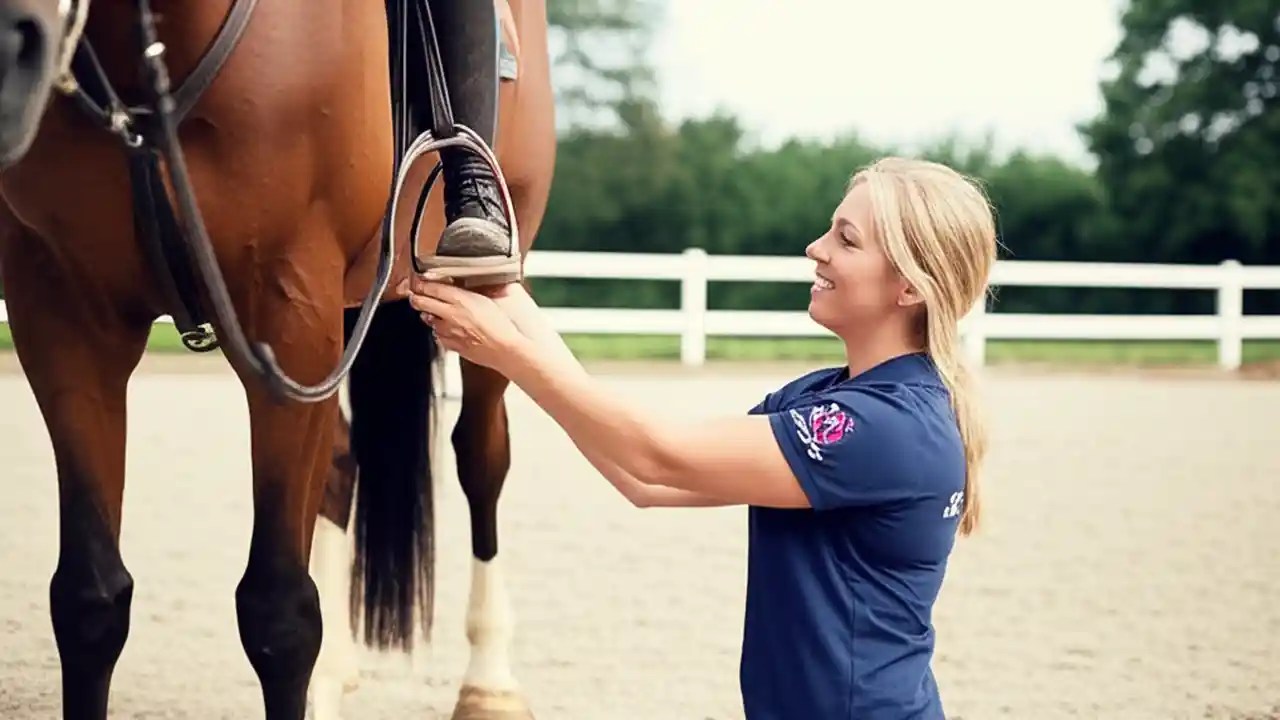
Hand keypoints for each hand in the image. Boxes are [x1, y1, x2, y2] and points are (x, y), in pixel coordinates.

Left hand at [402, 276, 528, 372]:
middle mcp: (450, 314)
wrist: (505, 350)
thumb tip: (456, 289)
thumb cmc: (501, 327)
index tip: (418, 283)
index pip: (431, 288)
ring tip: (435, 313)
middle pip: (421, 303)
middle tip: (416, 296)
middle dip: (416, 298)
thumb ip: (467, 294)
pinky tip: (448, 329)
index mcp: (460, 300)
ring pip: (428, 320)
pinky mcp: (449, 344)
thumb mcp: (486, 301)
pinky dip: (439, 331)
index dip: (421, 284)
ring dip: (429, 316)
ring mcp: (448, 331)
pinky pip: (437, 336)